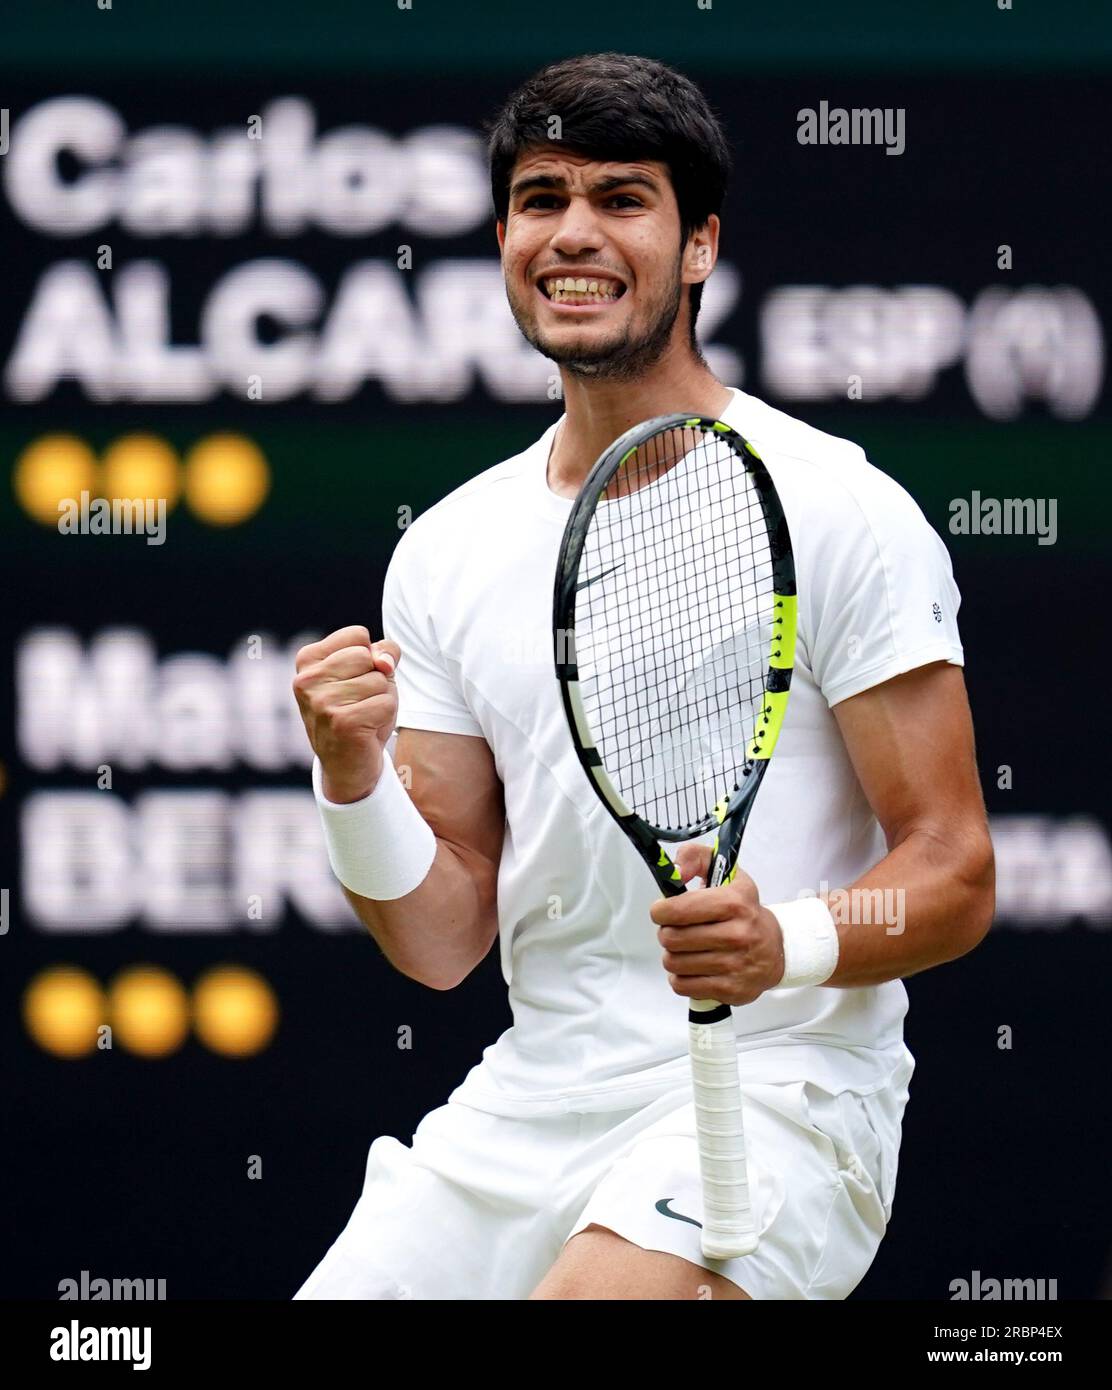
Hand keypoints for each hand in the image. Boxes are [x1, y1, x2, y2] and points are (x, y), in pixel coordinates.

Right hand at [293, 625, 399, 802]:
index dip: (369, 658)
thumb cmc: (359, 712)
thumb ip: (381, 654)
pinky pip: (386, 703)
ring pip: (379, 681)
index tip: (353, 681)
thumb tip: (385, 661)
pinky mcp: (341, 722)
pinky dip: (385, 717)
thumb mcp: (369, 673)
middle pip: (368, 656)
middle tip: (360, 703)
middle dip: (376, 679)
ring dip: (382, 699)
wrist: (347, 765)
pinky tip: (367, 730)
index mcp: (308, 659)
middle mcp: (307, 680)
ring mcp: (321, 702)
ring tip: (363, 716)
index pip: (358, 635)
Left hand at [649, 843, 785, 1004]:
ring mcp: (734, 965)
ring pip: (673, 963)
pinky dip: (681, 977)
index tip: (663, 910)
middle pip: (671, 938)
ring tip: (686, 948)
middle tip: (677, 930)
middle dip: (667, 932)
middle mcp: (736, 934)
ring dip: (673, 955)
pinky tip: (693, 967)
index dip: (661, 910)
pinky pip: (683, 985)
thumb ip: (695, 857)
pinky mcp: (730, 989)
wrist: (777, 948)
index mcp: (733, 903)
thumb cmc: (744, 910)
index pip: (677, 909)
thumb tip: (674, 871)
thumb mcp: (727, 873)